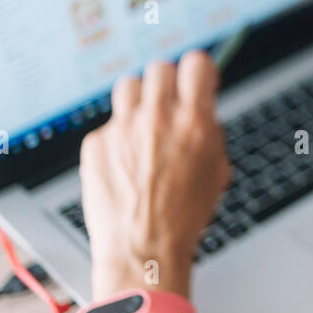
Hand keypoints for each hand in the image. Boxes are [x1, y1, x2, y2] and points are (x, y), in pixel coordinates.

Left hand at [79, 51, 229, 299]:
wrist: (143, 249)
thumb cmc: (184, 217)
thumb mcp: (216, 172)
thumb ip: (209, 133)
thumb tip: (202, 110)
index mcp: (194, 123)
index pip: (196, 63)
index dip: (198, 70)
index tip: (196, 79)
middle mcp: (158, 119)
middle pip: (159, 68)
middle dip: (167, 82)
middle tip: (168, 102)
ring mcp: (123, 129)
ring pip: (129, 85)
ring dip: (139, 99)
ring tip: (142, 122)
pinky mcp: (96, 143)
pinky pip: (109, 123)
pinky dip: (118, 136)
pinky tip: (124, 159)